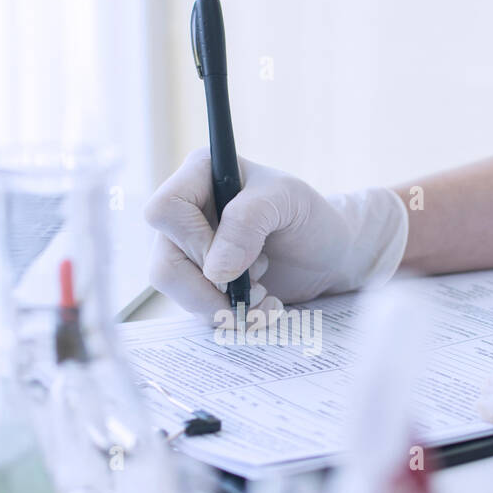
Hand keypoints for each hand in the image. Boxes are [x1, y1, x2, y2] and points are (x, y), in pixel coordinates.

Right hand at [143, 149, 407, 320]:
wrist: (328, 254)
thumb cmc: (308, 216)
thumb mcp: (288, 201)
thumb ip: (249, 222)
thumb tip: (214, 270)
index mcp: (199, 175)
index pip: (165, 211)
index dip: (195, 242)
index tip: (236, 261)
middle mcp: (185, 213)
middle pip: (164, 262)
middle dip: (211, 287)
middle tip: (256, 289)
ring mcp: (187, 251)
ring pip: (175, 291)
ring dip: (223, 305)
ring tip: (264, 296)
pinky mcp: (198, 283)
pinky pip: (196, 311)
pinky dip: (232, 317)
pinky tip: (263, 306)